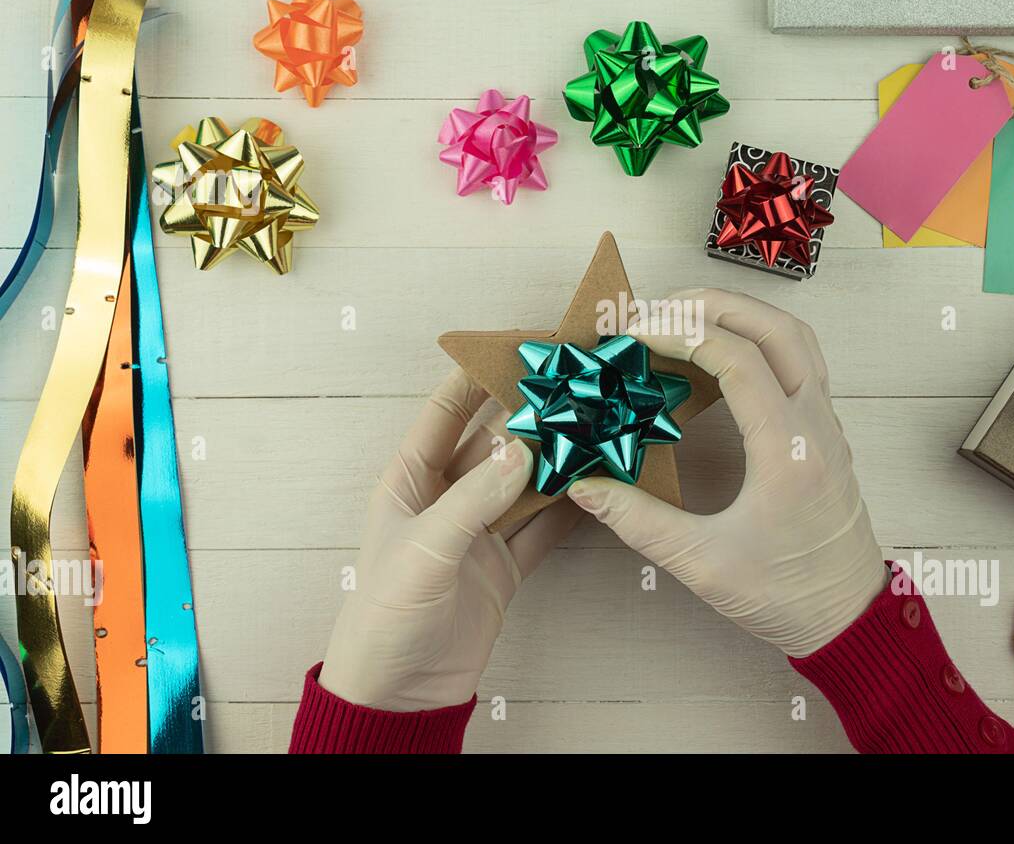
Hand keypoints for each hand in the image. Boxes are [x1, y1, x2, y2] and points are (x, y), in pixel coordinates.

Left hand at [319, 369, 582, 710]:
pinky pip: (542, 526)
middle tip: (568, 384)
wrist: (398, 695)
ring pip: (524, 482)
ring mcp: (479, 532)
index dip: (475, 378)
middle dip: (527, 414)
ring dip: (555, 459)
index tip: (514, 347)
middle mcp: (446, 499)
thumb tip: (524, 449)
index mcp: (410, 482)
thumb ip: (475, 499)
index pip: (444, 414)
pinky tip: (597, 487)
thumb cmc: (386, 617)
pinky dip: (569, 508)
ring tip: (593, 427)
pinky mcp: (505, 565)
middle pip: (492, 442)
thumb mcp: (426, 549)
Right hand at [569, 289, 885, 657]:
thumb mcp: (702, 564)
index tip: (633, 334)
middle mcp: (815, 424)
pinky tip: (722, 355)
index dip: (680, 334)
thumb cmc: (785, 596)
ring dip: (741, 314)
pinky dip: (760, 339)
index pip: (737, 359)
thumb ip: (639, 521)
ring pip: (796, 336)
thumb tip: (584, 485)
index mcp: (788, 451)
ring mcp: (827, 423)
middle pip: (774, 328)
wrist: (848, 619)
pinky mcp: (825, 431)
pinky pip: (801, 361)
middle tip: (654, 310)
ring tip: (685, 318)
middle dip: (711, 305)